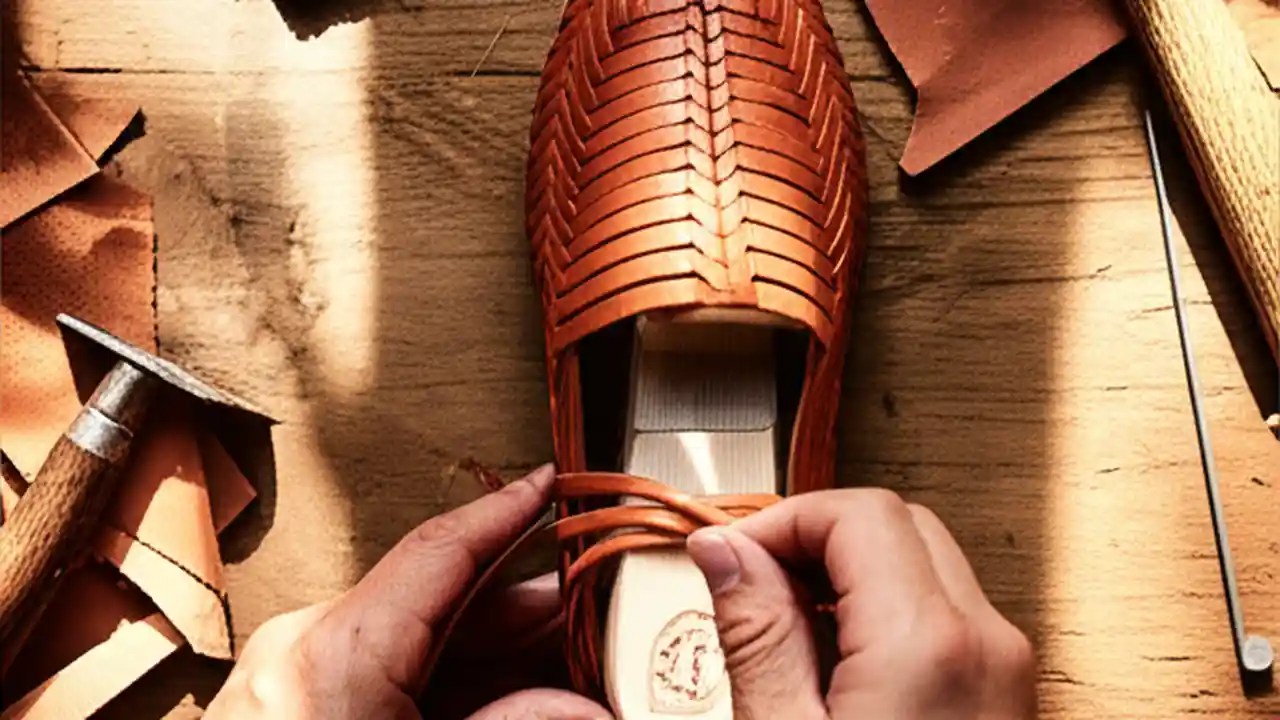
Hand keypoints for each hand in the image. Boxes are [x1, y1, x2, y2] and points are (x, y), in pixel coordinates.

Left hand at [206, 464, 609, 719]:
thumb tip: (581, 710)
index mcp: (340, 650)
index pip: (442, 551)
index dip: (507, 514)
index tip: (551, 484)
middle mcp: (313, 646)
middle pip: (443, 601)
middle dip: (526, 610)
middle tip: (595, 618)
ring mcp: (302, 676)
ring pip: (423, 641)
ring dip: (498, 655)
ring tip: (568, 675)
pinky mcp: (302, 705)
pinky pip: (394, 676)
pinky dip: (457, 685)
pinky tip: (512, 704)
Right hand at [686, 489, 1034, 718]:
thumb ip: (755, 636)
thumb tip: (724, 554)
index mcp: (929, 645)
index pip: (856, 510)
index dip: (781, 520)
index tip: (730, 556)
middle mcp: (986, 644)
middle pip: (895, 524)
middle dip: (815, 540)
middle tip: (753, 587)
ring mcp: (1005, 671)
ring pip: (922, 565)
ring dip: (848, 577)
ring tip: (786, 638)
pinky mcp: (1005, 697)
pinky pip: (944, 618)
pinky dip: (884, 618)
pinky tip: (836, 673)